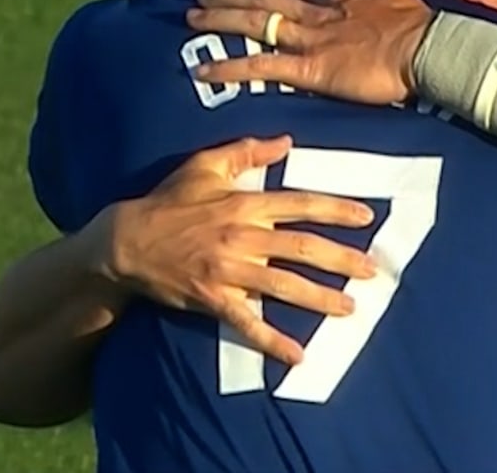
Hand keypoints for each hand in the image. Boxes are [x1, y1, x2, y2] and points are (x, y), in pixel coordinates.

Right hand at [84, 135, 376, 364]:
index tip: (366, 218)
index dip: (336, 210)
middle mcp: (242, 237)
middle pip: (302, 248)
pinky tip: (298, 356)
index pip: (300, 204)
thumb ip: (246, 152)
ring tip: (350, 308)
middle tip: (372, 270)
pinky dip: (273, 341)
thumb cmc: (167, 201)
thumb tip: (285, 140)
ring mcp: (228, 271)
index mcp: (244, 204)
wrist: (125, 242)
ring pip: (283, 285)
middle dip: (341, 259)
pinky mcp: (213, 299)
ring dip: (320, 298)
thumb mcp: (203, 165)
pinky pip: (248, 323)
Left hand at [186, 0, 432, 105]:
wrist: (426, 47)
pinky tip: (204, 71)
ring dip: (219, 19)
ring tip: (190, 19)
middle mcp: (317, 13)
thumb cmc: (419, 26)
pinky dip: (230, 67)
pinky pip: (261, 66)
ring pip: (255, 22)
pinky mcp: (308, 69)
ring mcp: (309, 39)